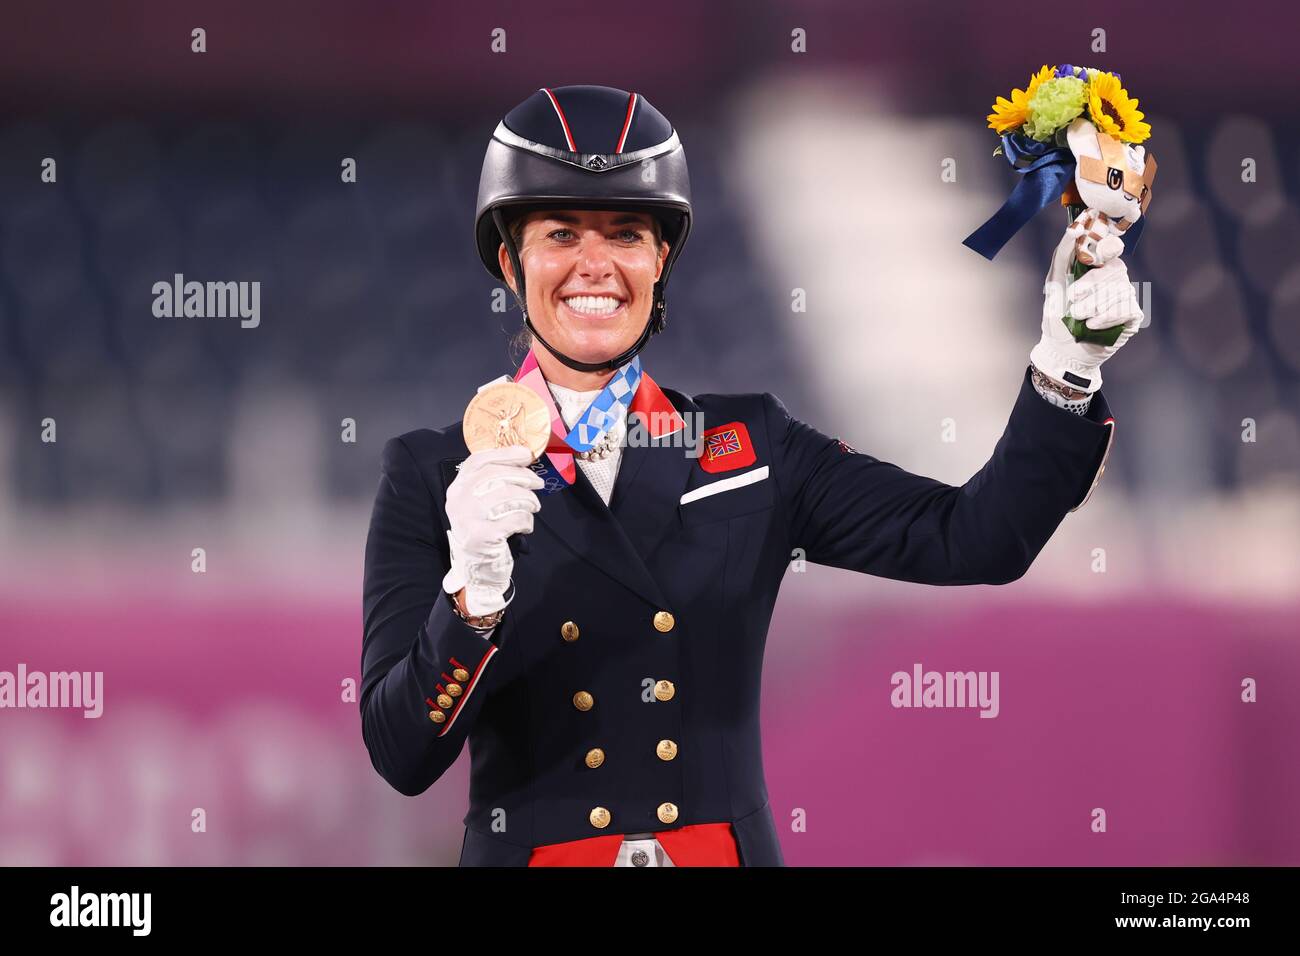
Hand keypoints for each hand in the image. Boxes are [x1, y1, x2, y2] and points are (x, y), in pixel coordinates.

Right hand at [442, 445, 543, 615]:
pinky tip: (525, 525)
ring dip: (528, 500)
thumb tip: (523, 459)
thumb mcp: (481, 503)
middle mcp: (458, 500)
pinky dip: (527, 520)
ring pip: (508, 494)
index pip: (478, 461)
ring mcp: (467, 518)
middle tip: (538, 484)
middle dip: (524, 477)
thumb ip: (493, 481)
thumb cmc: (485, 530)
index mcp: (457, 488)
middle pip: (496, 475)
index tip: (526, 454)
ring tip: (532, 507)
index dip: (505, 454)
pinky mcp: (482, 536)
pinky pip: (515, 518)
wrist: (478, 569)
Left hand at [1030, 220, 1144, 394]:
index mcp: (1097, 266)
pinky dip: (1106, 317)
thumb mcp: (1054, 283)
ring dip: (1094, 305)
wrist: (1062, 349)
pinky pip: (1126, 308)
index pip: (1112, 247)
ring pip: (1120, 290)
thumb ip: (1063, 255)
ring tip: (1078, 317)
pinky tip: (1093, 325)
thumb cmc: (1057, 314)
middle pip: (1114, 269)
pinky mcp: (1132, 314)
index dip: (1109, 247)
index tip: (1098, 254)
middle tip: (1072, 302)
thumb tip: (1073, 230)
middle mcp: (1114, 278)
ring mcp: (1125, 295)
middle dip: (1090, 286)